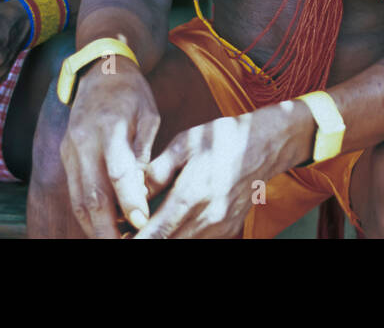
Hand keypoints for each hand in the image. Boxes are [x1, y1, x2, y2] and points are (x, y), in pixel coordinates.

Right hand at [61, 59, 159, 238]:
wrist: (100, 71)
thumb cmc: (132, 95)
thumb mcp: (148, 116)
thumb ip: (143, 153)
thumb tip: (143, 192)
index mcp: (110, 127)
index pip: (118, 172)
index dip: (130, 201)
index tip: (141, 222)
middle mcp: (84, 142)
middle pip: (92, 194)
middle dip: (106, 228)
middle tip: (122, 247)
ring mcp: (70, 151)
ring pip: (78, 198)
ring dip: (93, 226)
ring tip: (112, 243)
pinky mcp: (65, 157)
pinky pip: (75, 191)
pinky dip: (87, 213)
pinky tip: (101, 227)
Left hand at [136, 104, 303, 238]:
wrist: (264, 144)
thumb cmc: (221, 139)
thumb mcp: (184, 143)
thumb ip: (157, 171)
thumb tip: (134, 195)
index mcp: (192, 195)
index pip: (155, 234)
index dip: (134, 240)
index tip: (119, 236)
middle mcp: (207, 218)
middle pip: (167, 243)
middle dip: (145, 239)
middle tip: (125, 232)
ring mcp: (220, 227)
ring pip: (182, 245)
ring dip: (164, 237)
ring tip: (147, 225)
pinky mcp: (229, 230)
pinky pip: (198, 241)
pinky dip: (181, 236)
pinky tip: (172, 223)